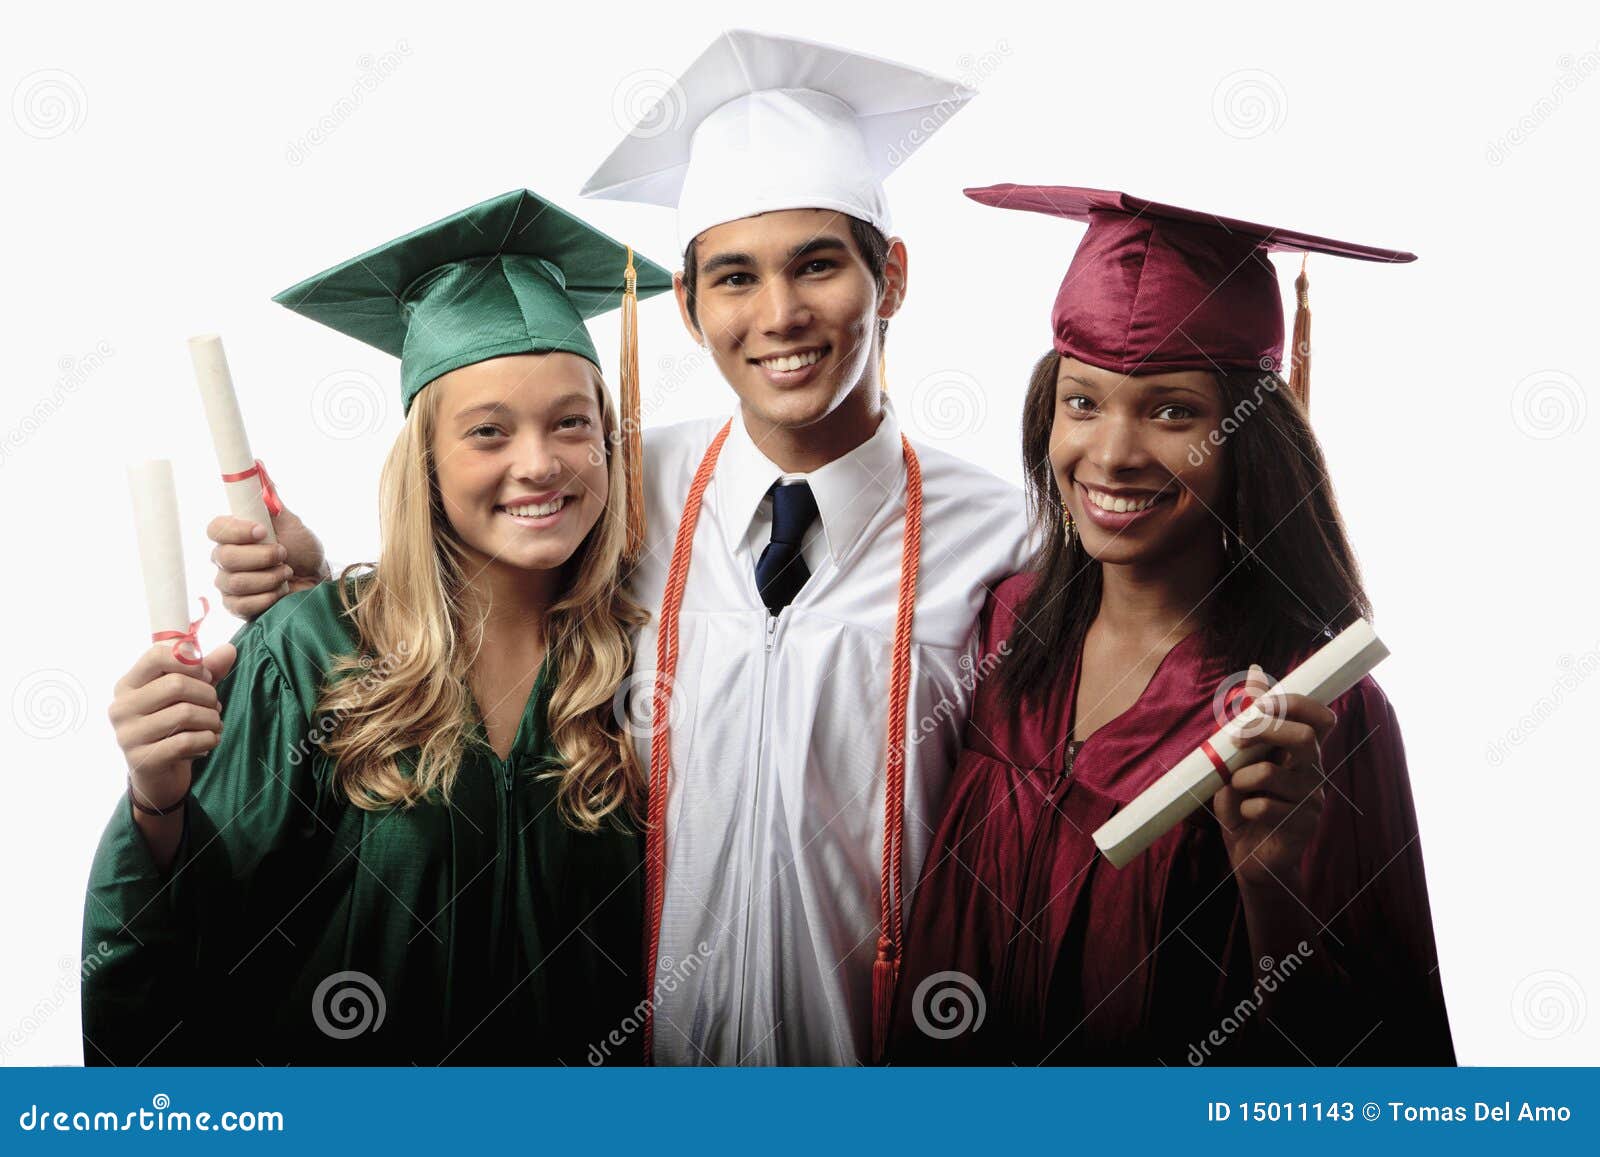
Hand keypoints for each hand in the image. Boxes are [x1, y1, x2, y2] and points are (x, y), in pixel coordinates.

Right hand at [111, 643, 238, 812]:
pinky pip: (186, 741)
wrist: (158, 775)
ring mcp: (128, 735)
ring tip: (214, 725)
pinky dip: (208, 740)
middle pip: (176, 685)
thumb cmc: (173, 727)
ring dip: (212, 719)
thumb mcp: (189, 695)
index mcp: (128, 685)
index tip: (205, 676)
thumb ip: (207, 671)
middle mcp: (121, 707)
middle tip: (215, 706)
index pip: (157, 655)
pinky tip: (208, 742)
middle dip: (208, 695)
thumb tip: (229, 650)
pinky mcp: (143, 759)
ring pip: (185, 713)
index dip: (190, 663)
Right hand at [207, 506, 327, 619]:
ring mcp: (228, 584)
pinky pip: (241, 605)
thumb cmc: (302, 550)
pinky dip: (267, 597)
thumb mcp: (291, 522)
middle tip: (283, 555)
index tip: (262, 531)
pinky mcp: (236, 606)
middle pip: (225, 557)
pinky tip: (280, 592)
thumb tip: (259, 464)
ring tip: (286, 573)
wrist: (316, 580)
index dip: (236, 531)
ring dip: (269, 577)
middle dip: (262, 557)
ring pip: (236, 582)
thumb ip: (272, 500)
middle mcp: (225, 558)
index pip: (215, 529)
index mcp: (234, 534)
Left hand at [1214, 664, 1337, 890]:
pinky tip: (1246, 815)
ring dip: (1242, 778)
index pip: (1319, 716)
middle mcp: (1313, 771)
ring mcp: (1311, 799)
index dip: (1293, 703)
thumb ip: (1250, 719)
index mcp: (1301, 750)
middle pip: (1303, 738)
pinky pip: (1266, 806)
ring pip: (1274, 773)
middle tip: (1235, 741)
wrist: (1250, 856)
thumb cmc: (1244, 801)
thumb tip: (1255, 670)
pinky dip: (1244, 807)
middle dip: (1264, 732)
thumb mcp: (1239, 757)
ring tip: (1236, 788)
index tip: (1255, 706)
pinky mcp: (1303, 826)